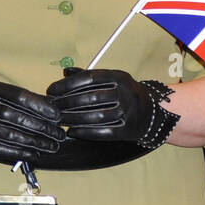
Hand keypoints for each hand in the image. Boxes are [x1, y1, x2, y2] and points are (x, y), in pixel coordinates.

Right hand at [0, 79, 66, 166]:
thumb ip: (20, 98)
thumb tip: (49, 107)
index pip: (23, 98)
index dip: (43, 107)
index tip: (57, 116)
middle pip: (22, 119)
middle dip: (45, 129)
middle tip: (60, 135)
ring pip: (15, 136)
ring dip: (37, 143)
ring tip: (52, 146)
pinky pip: (5, 149)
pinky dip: (22, 152)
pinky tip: (36, 154)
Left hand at [47, 68, 179, 149]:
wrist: (152, 113)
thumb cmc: (124, 93)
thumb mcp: (111, 79)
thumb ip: (87, 75)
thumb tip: (65, 71)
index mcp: (119, 77)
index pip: (89, 78)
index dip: (68, 84)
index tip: (52, 90)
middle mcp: (125, 93)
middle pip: (91, 97)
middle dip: (67, 103)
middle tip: (52, 107)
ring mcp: (128, 112)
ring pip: (95, 116)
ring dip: (73, 118)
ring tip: (59, 120)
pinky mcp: (127, 129)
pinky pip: (103, 132)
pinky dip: (85, 132)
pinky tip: (72, 131)